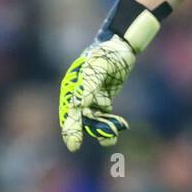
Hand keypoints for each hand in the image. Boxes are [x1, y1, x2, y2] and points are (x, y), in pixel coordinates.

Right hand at [58, 0, 168, 151]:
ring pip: (93, 121)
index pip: (69, 112)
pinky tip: (121, 126)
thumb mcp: (99, 66)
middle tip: (108, 138)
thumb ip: (90, 84)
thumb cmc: (107, 52)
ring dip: (104, 128)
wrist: (121, 44)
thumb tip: (80, 104)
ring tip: (118, 129)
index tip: (74, 146)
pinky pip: (103, 118)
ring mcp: (90, 98)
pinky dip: (110, 124)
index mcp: (72, 86)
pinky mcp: (102, 100)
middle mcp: (78, 95)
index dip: (71, 129)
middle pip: (81, 119)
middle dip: (93, 129)